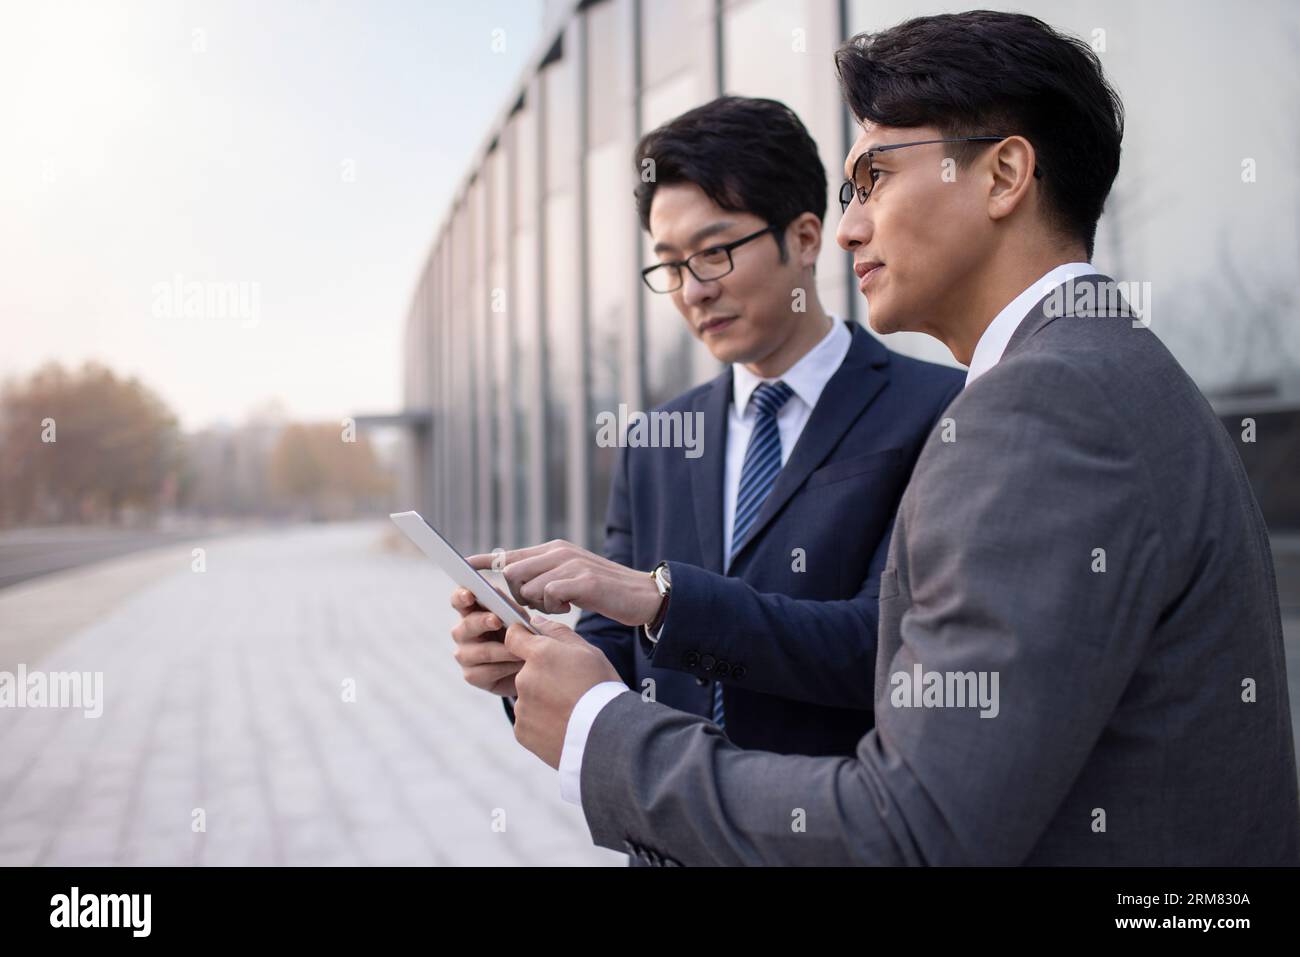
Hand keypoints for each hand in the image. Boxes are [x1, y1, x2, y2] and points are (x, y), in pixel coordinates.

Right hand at [449, 587, 523, 696]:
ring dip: (503, 650)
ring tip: (521, 651)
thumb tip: (498, 594)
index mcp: (472, 612)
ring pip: (480, 651)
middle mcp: (463, 632)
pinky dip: (506, 667)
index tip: (469, 595)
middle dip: (482, 622)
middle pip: (467, 625)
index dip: (461, 596)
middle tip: (496, 620)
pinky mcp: (471, 675)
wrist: (530, 669)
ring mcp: (464, 654)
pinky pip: (486, 671)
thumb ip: (508, 607)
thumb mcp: (518, 619)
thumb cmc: (521, 636)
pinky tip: (519, 666)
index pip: (459, 601)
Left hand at [467, 541, 662, 625]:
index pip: (510, 554)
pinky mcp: (582, 580)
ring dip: (537, 604)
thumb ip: (545, 575)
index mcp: (554, 549)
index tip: (464, 565)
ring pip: (527, 585)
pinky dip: (554, 606)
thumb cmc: (605, 591)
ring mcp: (570, 564)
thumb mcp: (571, 577)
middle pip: (512, 572)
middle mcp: (559, 551)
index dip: (485, 560)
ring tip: (560, 605)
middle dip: (516, 596)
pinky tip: (571, 607)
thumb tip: (515, 582)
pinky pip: (549, 594)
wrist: (643, 595)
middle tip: (539, 606)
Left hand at [504, 616, 622, 768]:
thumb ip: (557, 633)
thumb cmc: (602, 689)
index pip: (513, 637)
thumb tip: (535, 622)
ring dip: (542, 700)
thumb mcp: (589, 652)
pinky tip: (563, 724)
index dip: (523, 639)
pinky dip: (541, 722)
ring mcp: (521, 707)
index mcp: (540, 655)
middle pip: (525, 671)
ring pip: (528, 697)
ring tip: (569, 709)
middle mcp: (524, 679)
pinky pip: (528, 721)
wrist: (607, 736)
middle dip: (541, 675)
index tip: (534, 646)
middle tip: (568, 687)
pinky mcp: (522, 731)